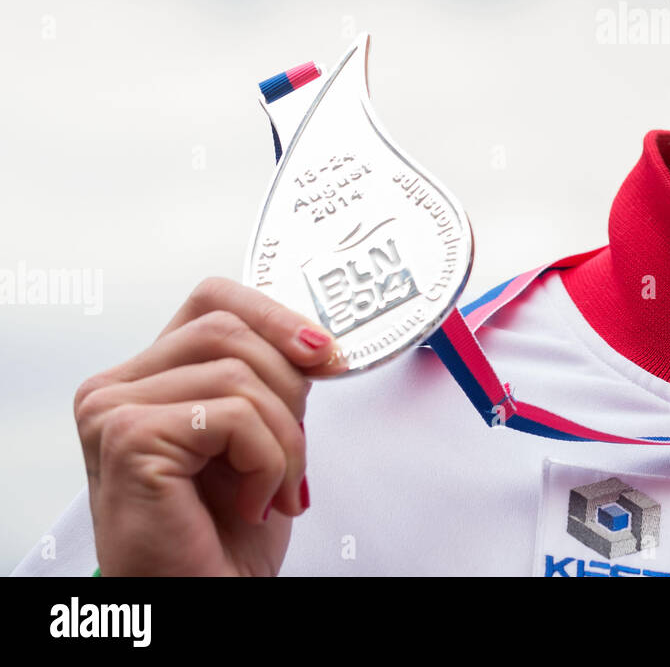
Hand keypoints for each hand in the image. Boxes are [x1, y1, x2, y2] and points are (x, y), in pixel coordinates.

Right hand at [74, 277, 346, 575]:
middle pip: (230, 329)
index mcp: (144, 376)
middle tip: (294, 450)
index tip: (323, 352)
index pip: (213, 300)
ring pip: (238, 373)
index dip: (275, 315)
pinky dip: (268, 461)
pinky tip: (253, 503)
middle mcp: (114, 388)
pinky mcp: (129, 438)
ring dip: (284, 438)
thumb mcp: (256, 433)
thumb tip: (316, 338)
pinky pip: (234, 415)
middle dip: (288, 387)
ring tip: (276, 488)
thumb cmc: (222, 535)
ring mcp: (112, 410)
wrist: (202, 603)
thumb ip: (268, 377)